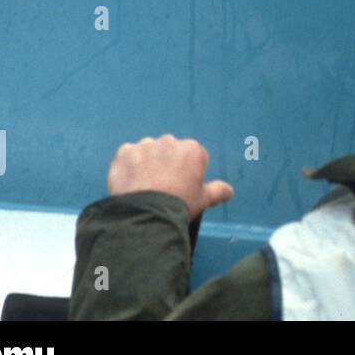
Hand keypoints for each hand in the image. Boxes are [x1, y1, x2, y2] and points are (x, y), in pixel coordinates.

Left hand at [106, 134, 233, 219]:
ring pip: (148, 152)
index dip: (189, 172)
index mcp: (192, 149)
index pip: (194, 156)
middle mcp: (169, 141)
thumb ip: (218, 191)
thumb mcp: (203, 200)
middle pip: (170, 151)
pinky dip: (128, 166)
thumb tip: (229, 191)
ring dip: (147, 163)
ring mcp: (145, 145)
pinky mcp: (124, 152)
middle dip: (167, 164)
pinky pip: (128, 155)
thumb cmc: (179, 204)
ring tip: (144, 186)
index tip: (182, 187)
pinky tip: (130, 182)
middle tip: (162, 187)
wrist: (145, 214)